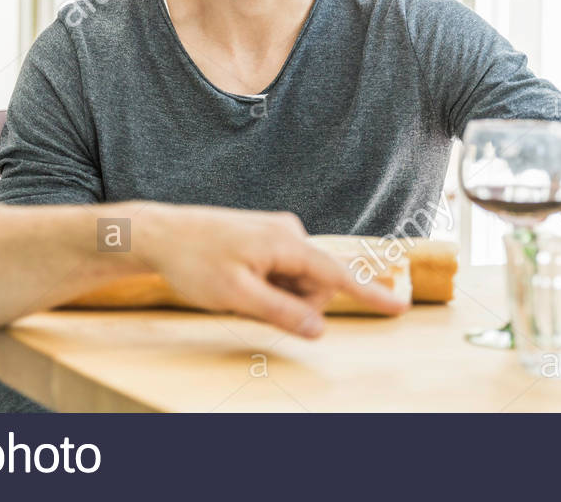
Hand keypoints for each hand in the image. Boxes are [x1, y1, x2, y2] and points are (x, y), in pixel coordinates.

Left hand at [135, 204, 408, 336]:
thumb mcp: (236, 296)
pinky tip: (238, 279)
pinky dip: (268, 284)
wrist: (160, 233)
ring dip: (277, 294)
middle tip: (250, 302)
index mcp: (285, 242)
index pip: (337, 274)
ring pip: (298, 280)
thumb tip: (320, 329)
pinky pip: (283, 270)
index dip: (370, 294)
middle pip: (316, 283)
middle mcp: (289, 231)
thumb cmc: (193, 261)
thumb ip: (282, 312)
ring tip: (237, 286)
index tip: (400, 307)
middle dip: (294, 302)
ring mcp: (277, 232)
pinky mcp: (266, 236)